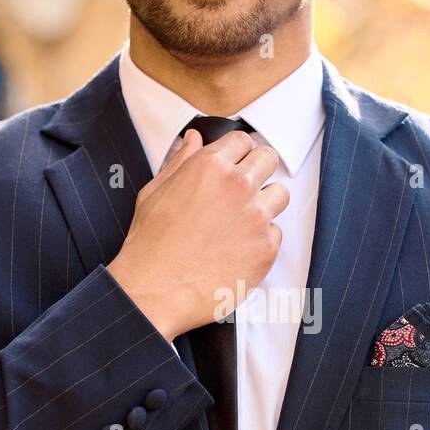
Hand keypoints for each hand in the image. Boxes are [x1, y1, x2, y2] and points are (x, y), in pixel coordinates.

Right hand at [106, 128, 288, 341]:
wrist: (155, 291)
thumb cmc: (149, 244)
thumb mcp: (155, 192)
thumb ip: (181, 162)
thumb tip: (194, 139)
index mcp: (210, 166)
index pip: (242, 140)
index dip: (239, 152)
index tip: (236, 165)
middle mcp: (238, 186)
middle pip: (268, 159)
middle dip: (258, 170)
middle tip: (243, 191)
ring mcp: (256, 216)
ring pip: (280, 195)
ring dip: (265, 204)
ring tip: (241, 223)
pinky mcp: (267, 247)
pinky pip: (276, 233)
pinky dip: (262, 240)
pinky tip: (238, 250)